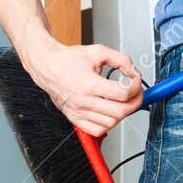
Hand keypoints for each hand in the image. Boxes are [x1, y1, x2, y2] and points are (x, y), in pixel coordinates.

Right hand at [25, 39, 143, 136]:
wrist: (47, 66)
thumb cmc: (68, 60)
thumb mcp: (98, 51)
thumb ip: (120, 59)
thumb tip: (134, 72)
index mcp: (89, 84)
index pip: (123, 94)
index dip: (135, 88)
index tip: (135, 83)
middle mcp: (83, 101)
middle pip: (120, 112)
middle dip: (133, 103)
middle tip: (135, 94)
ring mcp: (78, 112)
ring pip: (111, 123)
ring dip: (121, 113)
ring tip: (121, 102)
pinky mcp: (74, 118)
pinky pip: (97, 130)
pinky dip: (107, 124)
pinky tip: (108, 112)